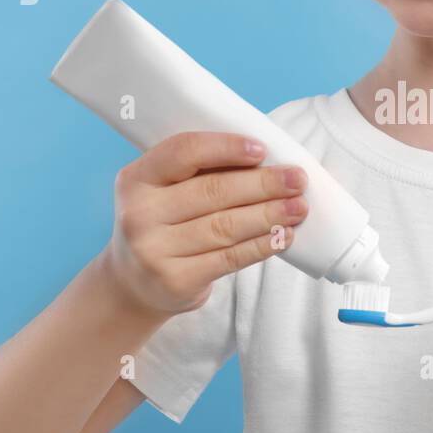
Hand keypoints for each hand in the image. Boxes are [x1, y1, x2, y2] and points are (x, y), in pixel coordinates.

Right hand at [100, 131, 308, 318]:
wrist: (133, 284)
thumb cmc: (163, 225)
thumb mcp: (164, 192)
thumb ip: (201, 173)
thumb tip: (268, 161)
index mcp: (136, 179)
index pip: (184, 152)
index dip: (226, 148)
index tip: (263, 149)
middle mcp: (139, 214)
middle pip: (213, 191)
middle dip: (263, 184)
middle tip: (298, 179)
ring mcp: (154, 251)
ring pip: (226, 226)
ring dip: (270, 215)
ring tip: (299, 207)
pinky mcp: (176, 280)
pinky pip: (230, 258)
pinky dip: (262, 245)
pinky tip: (283, 236)